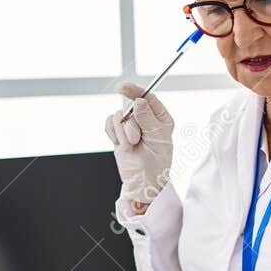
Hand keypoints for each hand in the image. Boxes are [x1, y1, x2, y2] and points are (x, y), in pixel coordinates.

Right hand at [103, 82, 174, 204]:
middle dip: (130, 124)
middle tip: (135, 140)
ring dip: (122, 133)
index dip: (134, 90)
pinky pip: (109, 123)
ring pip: (118, 115)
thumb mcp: (157, 141)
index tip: (122, 88)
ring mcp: (131, 124)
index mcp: (161, 118)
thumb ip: (148, 119)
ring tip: (131, 146)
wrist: (141, 183)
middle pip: (130, 106)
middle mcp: (146, 118)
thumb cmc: (156, 165)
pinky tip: (121, 145)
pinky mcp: (118, 132)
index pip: (148, 97)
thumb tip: (139, 101)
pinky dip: (113, 134)